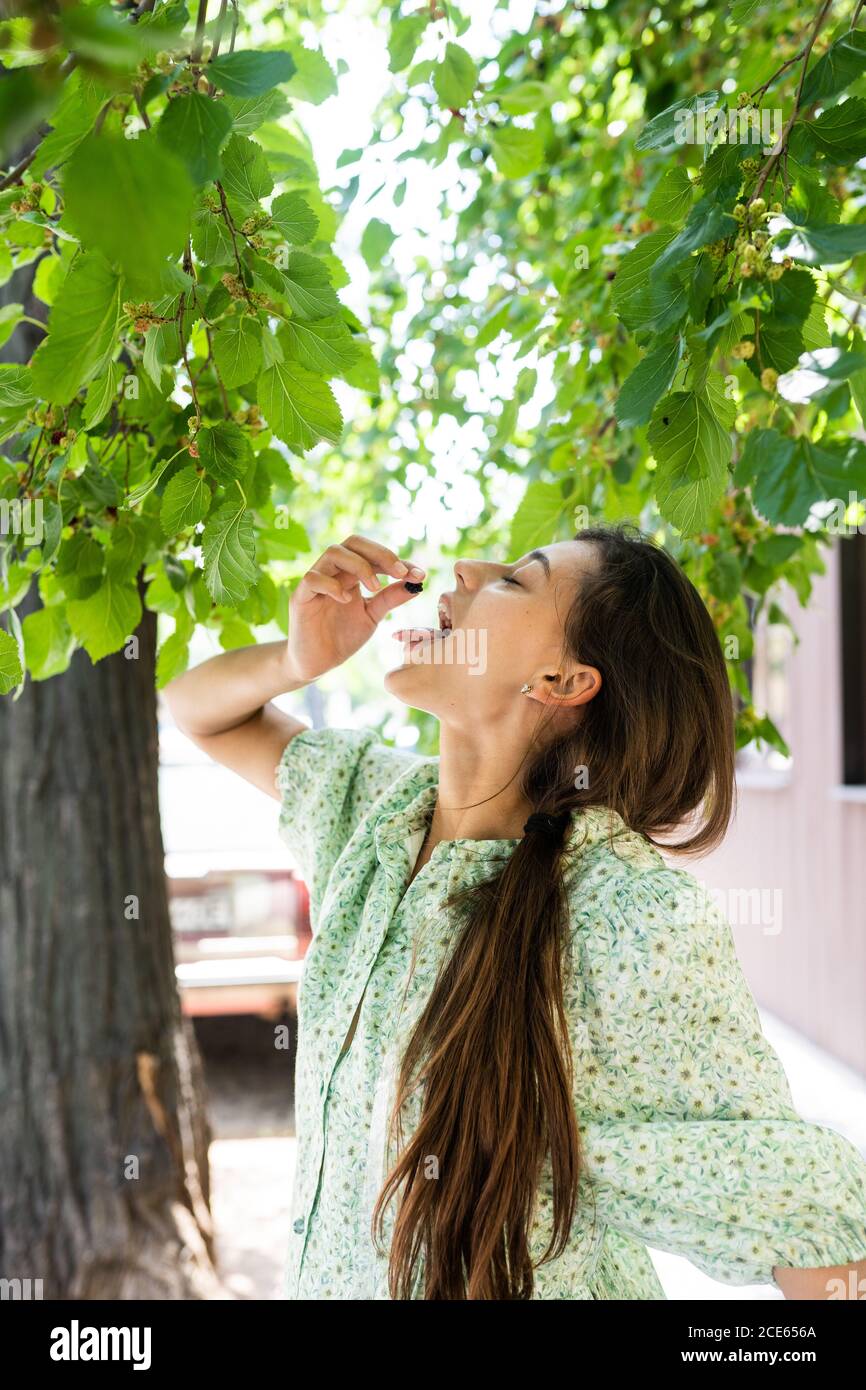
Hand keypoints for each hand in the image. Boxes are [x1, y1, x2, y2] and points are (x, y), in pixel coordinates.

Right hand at [286, 534, 425, 683]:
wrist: (318, 663)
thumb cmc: (342, 637)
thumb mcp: (372, 615)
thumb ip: (390, 598)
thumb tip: (417, 583)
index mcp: (350, 573)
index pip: (373, 554)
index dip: (397, 560)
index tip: (419, 574)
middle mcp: (333, 571)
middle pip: (353, 542)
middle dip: (381, 554)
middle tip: (401, 572)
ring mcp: (315, 581)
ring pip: (334, 552)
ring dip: (360, 565)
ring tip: (375, 587)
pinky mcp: (300, 597)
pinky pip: (313, 578)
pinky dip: (332, 585)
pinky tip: (348, 600)